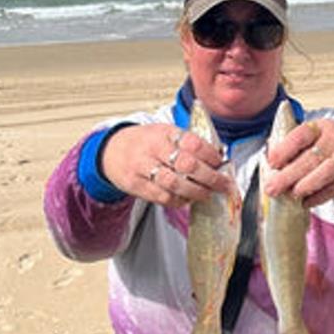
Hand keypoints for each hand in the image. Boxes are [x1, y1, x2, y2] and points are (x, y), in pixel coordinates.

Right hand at [101, 124, 233, 207]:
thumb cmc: (144, 143)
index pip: (192, 142)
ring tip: (207, 194)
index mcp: (163, 132)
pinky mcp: (137, 185)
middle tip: (223, 184)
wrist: (110, 151)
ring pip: (175, 184)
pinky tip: (187, 199)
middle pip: (186, 165)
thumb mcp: (164, 133)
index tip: (221, 162)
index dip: (210, 154)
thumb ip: (186, 144)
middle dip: (210, 177)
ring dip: (196, 192)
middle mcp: (153, 149)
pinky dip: (179, 201)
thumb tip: (216, 158)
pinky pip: (163, 197)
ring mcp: (143, 168)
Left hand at [263, 119, 333, 207]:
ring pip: (325, 172)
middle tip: (271, 189)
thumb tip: (270, 167)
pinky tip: (306, 203)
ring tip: (290, 195)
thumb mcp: (316, 136)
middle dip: (288, 175)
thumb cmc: (331, 144)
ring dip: (305, 185)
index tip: (270, 162)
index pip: (300, 135)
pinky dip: (320, 196)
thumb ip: (295, 147)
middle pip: (310, 158)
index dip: (284, 149)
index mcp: (320, 127)